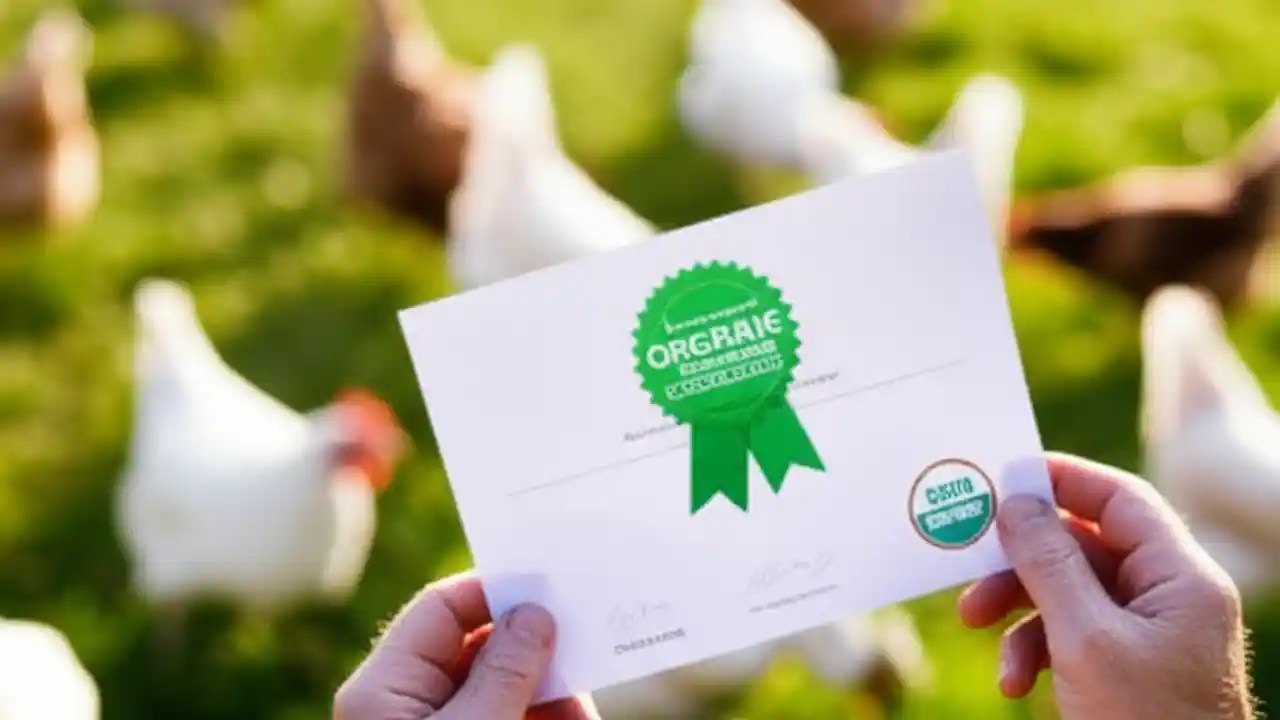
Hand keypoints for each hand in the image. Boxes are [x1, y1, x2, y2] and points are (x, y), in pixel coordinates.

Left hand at [335, 572, 595, 719]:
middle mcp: (408, 705)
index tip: (552, 587)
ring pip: (503, 691)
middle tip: (587, 645)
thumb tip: (533, 613)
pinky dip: (547, 718)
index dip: (496, 591)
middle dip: (539, 654)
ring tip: (588, 708)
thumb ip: (504, 671)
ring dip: (553, 695)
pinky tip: (579, 718)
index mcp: (385, 687)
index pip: (441, 608)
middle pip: (480, 651)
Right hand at [959, 453, 1252, 719]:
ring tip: (978, 629)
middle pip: (1083, 547)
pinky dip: (1032, 650)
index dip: (1061, 480)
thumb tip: (1017, 503)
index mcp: (1181, 579)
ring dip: (1017, 611)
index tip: (1002, 478)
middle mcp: (1169, 598)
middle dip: (1020, 562)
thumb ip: (1049, 564)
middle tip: (969, 569)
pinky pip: (1069, 636)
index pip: (1120, 500)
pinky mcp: (1125, 668)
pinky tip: (1014, 682)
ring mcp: (1148, 635)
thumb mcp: (1085, 640)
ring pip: (1068, 593)